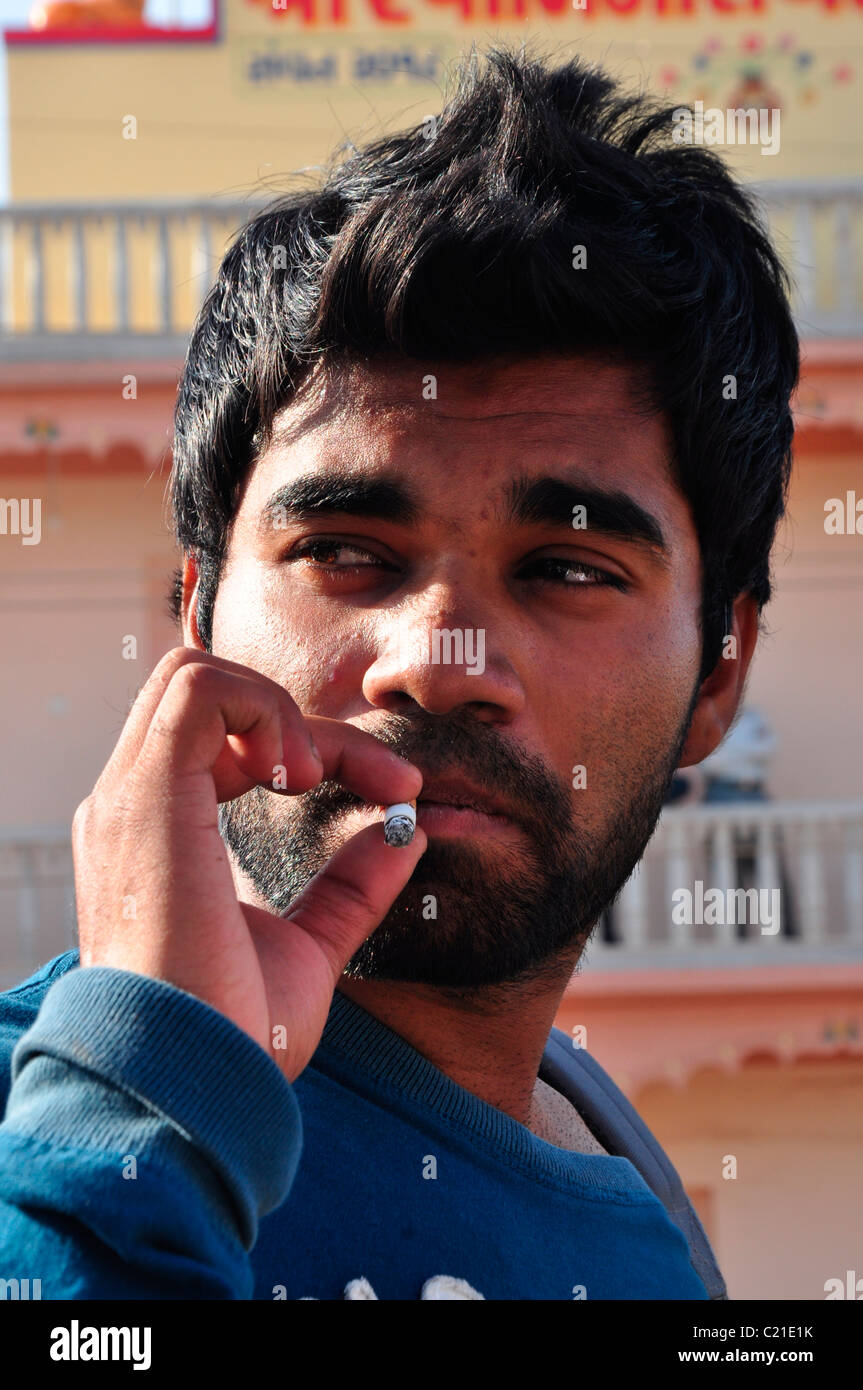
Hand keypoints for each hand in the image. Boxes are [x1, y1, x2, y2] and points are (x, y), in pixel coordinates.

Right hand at [72, 647, 425, 1081]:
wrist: (195, 1082)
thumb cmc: (236, 1032)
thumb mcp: (309, 949)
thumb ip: (349, 888)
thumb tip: (403, 831)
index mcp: (159, 835)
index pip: (229, 743)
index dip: (319, 750)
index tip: (398, 795)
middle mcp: (132, 806)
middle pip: (212, 698)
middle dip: (303, 720)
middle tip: (371, 777)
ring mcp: (132, 796)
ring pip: (196, 676)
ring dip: (280, 708)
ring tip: (320, 772)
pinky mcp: (148, 793)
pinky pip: (198, 689)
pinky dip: (265, 709)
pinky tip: (305, 773)